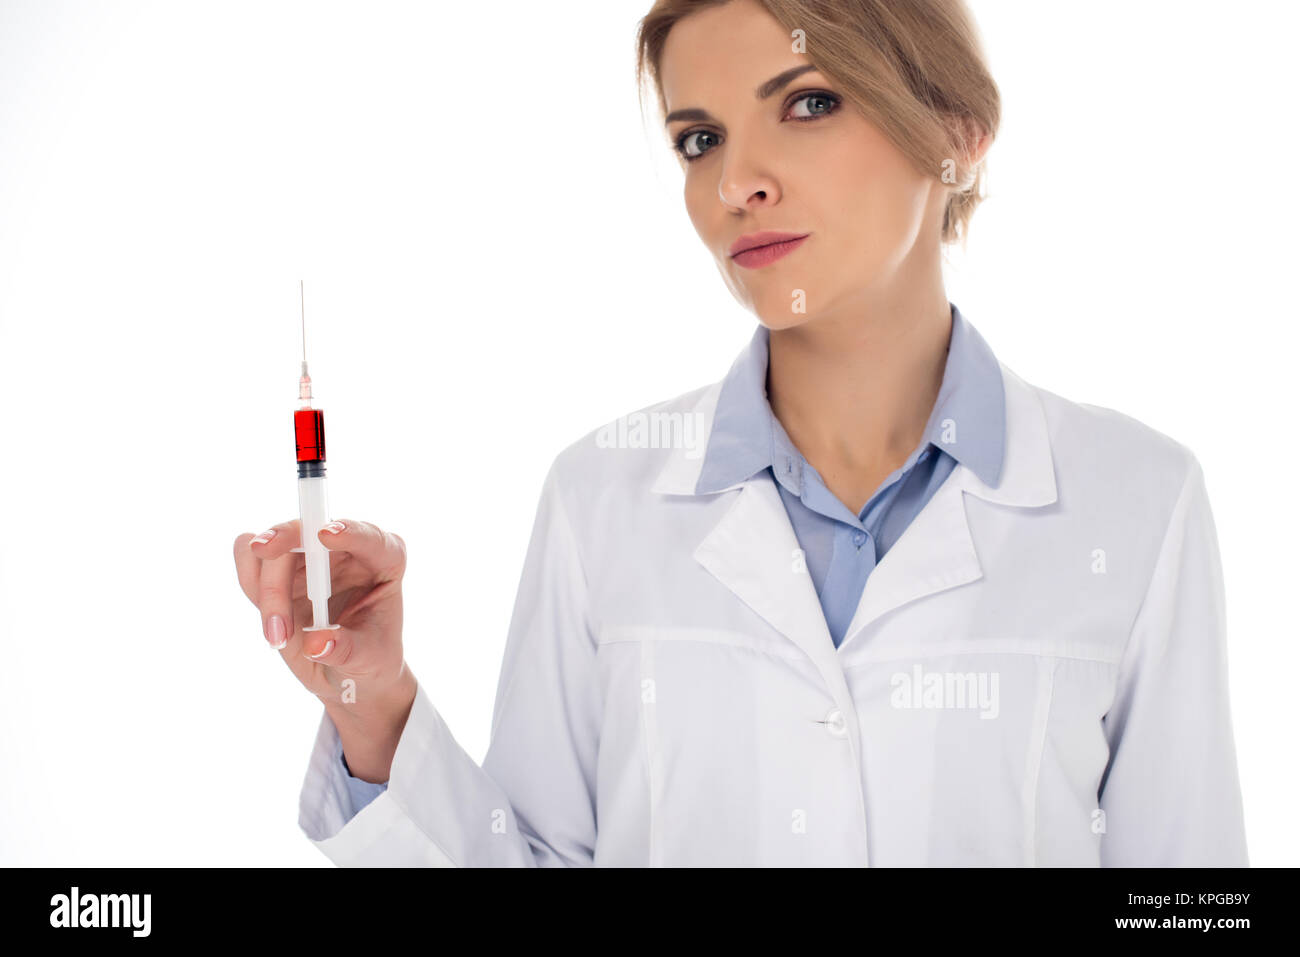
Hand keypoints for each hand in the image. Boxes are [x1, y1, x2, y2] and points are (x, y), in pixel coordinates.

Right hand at [233, 518, 409, 712]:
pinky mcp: (280, 569)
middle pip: (307, 534)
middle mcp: (345, 549)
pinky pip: (252, 560)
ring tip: (279, 638)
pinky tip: (270, 622)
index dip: (349, 532)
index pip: (370, 538)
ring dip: (268, 589)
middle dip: (285, 555)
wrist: (349, 673)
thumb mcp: (369, 659)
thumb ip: (345, 649)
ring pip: (273, 548)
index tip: (325, 535)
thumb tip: (316, 643)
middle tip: (268, 570)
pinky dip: (251, 582)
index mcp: (384, 560)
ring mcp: (309, 556)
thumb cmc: (372, 658)